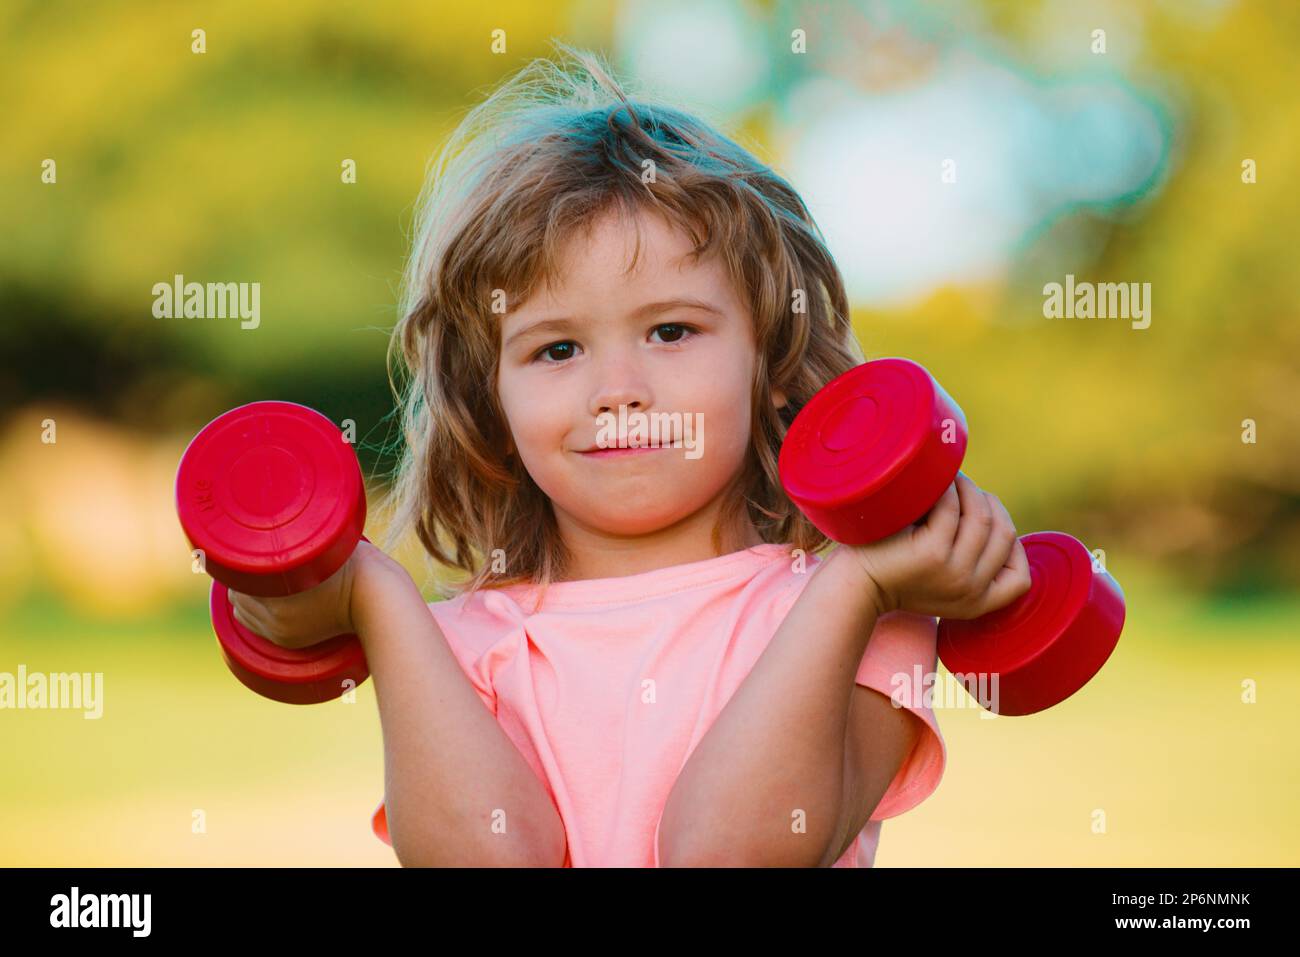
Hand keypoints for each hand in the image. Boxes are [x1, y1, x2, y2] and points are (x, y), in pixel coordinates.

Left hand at [228, 540, 393, 648]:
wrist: (383, 602)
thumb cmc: (362, 568)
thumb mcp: (330, 543)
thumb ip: (304, 536)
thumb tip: (284, 521)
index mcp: (280, 599)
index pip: (237, 578)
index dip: (238, 560)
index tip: (241, 547)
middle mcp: (277, 621)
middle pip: (237, 597)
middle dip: (241, 580)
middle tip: (251, 560)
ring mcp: (283, 634)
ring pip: (244, 613)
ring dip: (246, 598)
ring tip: (257, 579)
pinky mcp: (291, 642)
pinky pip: (257, 628)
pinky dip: (254, 614)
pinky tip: (262, 600)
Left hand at [846, 472, 1032, 619]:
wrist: (852, 586)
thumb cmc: (894, 572)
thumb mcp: (940, 581)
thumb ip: (967, 562)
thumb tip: (991, 511)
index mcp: (977, 604)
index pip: (1021, 577)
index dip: (1010, 541)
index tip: (987, 516)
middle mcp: (971, 592)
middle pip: (1004, 533)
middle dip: (987, 502)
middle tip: (961, 486)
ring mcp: (953, 574)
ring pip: (983, 516)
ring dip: (969, 488)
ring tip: (947, 477)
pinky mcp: (931, 554)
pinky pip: (951, 508)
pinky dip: (945, 487)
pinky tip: (931, 480)